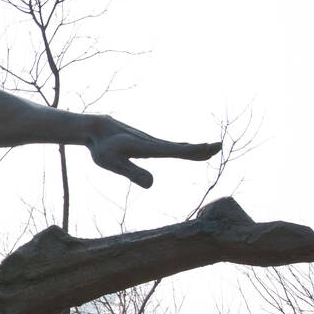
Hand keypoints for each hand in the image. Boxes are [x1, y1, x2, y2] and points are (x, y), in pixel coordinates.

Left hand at [85, 115, 221, 187]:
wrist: (94, 128)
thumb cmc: (102, 147)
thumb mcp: (114, 164)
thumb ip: (133, 173)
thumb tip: (152, 185)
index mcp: (148, 148)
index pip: (176, 151)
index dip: (194, 151)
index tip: (210, 148)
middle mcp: (152, 143)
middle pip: (180, 147)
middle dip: (200, 148)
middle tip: (219, 146)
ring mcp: (149, 142)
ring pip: (175, 146)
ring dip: (193, 148)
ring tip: (208, 148)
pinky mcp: (144, 143)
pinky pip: (167, 146)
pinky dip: (181, 147)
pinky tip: (183, 149)